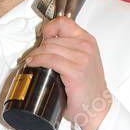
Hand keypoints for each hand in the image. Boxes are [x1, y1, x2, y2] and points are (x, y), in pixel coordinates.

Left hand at [25, 15, 112, 129]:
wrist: (97, 108)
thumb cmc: (88, 89)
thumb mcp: (82, 62)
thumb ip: (69, 50)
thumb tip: (45, 47)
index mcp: (88, 41)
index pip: (63, 22)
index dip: (49, 28)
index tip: (42, 38)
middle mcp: (86, 46)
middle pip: (53, 37)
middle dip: (39, 46)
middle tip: (33, 56)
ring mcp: (82, 58)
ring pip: (48, 47)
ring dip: (35, 54)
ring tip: (31, 61)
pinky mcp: (75, 70)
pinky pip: (50, 59)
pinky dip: (37, 60)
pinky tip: (33, 64)